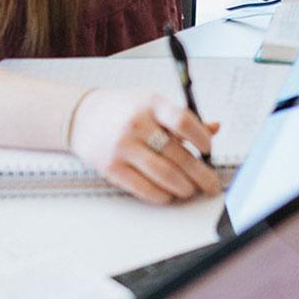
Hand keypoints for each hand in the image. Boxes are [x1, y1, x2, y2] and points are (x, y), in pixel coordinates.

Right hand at [68, 88, 221, 204]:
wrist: (83, 117)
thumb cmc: (125, 110)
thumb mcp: (154, 104)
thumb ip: (183, 119)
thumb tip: (214, 128)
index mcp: (153, 104)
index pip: (183, 121)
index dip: (201, 138)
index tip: (209, 150)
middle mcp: (138, 124)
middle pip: (177, 154)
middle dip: (200, 174)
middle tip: (211, 184)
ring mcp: (123, 146)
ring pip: (163, 173)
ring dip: (183, 187)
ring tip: (191, 190)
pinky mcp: (111, 167)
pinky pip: (142, 187)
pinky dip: (161, 194)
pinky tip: (169, 195)